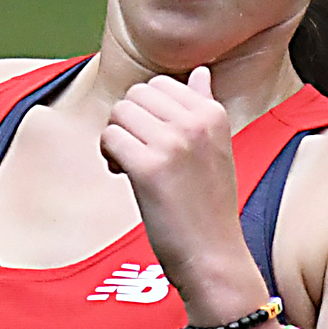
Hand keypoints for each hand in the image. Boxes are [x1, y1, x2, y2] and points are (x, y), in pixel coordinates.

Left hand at [99, 67, 259, 316]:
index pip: (161, 84)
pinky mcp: (149, 168)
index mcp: (214, 114)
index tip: (155, 139)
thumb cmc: (210, 206)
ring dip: (117, 137)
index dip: (148, 112)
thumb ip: (206, 106)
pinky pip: (110, 137)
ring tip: (130, 164)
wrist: (213, 255)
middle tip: (138, 152)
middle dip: (129, 121)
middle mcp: (195, 123)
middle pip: (136, 94)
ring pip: (120, 112)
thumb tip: (200, 72)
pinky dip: (109, 155)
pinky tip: (124, 175)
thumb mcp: (218, 149)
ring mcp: (173, 144)